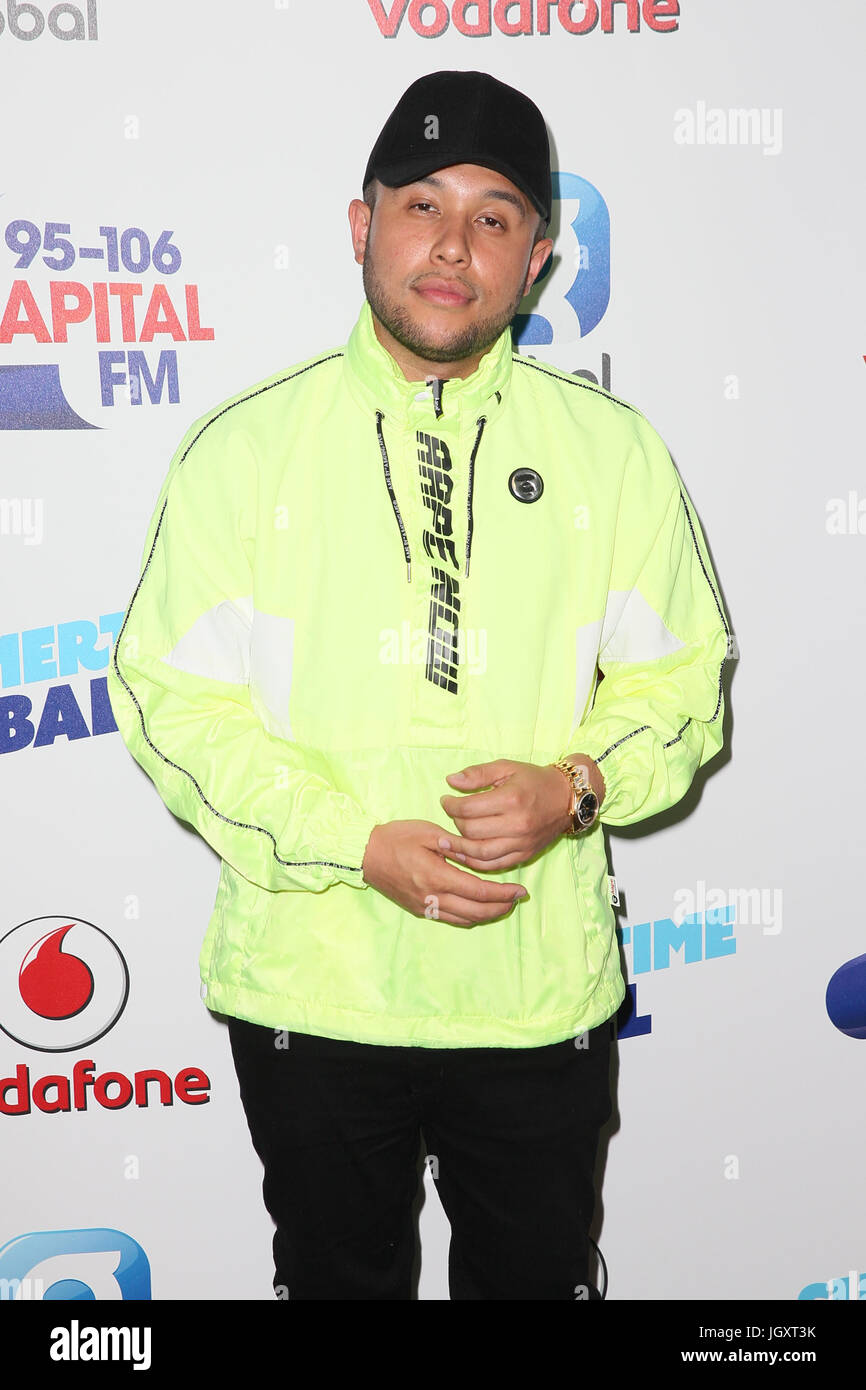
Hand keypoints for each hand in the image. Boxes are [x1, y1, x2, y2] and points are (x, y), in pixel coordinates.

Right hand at [361, 820, 527, 926]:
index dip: (503, 893)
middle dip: (501, 907)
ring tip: (503, 904)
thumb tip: (480, 853)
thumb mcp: (428, 832)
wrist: (365, 854)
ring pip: (465, 919)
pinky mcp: (420, 910)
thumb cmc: (396, 837)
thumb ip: (457, 845)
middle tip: (517, 898)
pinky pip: (451, 919)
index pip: (479, 892)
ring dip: (487, 914)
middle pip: (476, 911)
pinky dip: (470, 917)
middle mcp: (432, 898)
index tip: (520, 890)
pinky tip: (479, 908)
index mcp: (436, 877)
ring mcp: (425, 907)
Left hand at [437, 757, 603, 872]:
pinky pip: (494, 865)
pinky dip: (476, 863)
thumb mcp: (507, 767)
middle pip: (471, 831)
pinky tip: (465, 854)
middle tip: (452, 815)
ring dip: (460, 847)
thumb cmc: (534, 780)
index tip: (446, 800)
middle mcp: (517, 824)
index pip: (467, 808)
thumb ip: (478, 773)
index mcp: (511, 799)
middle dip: (455, 823)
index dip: (450, 805)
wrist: (567, 798)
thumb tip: (450, 781)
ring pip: (480, 853)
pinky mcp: (525, 855)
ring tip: (450, 839)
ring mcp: (522, 842)